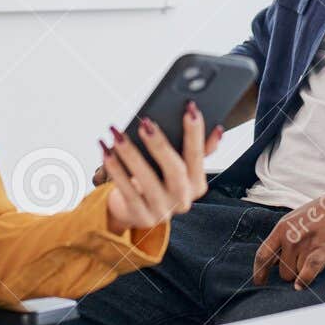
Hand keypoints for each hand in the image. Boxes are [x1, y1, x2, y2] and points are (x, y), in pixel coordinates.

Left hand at [100, 102, 222, 232]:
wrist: (136, 211)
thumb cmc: (159, 180)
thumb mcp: (180, 167)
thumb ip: (198, 150)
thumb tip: (218, 130)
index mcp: (197, 185)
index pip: (199, 156)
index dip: (196, 133)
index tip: (190, 108)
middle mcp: (183, 200)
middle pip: (175, 170)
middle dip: (160, 144)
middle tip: (146, 122)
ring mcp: (162, 211)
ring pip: (146, 180)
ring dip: (131, 154)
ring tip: (117, 134)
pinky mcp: (140, 216)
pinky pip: (126, 190)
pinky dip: (116, 169)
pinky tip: (106, 151)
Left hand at [253, 185, 324, 289]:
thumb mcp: (301, 218)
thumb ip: (287, 236)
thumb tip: (274, 259)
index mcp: (284, 226)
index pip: (263, 254)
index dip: (258, 271)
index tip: (259, 282)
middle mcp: (292, 235)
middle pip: (282, 271)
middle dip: (292, 274)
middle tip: (306, 265)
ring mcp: (307, 243)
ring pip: (296, 274)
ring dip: (304, 274)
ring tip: (319, 257)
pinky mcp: (324, 250)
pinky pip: (307, 272)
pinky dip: (304, 281)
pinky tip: (303, 285)